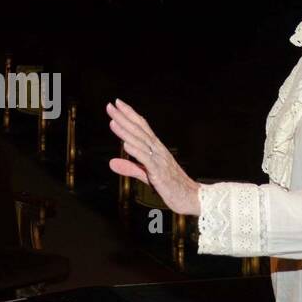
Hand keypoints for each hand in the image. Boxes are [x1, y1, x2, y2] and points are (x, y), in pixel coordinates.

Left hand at [106, 99, 200, 215]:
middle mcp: (158, 150)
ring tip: (113, 121)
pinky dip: (136, 151)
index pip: (142, 127)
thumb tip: (111, 163)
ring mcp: (159, 160)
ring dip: (126, 131)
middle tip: (111, 105)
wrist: (191, 198)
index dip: (130, 115)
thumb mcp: (146, 175)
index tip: (118, 103)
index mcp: (156, 149)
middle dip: (124, 117)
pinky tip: (126, 144)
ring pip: (140, 142)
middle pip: (139, 130)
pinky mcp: (159, 173)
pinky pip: (146, 160)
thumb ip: (130, 167)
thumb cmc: (171, 186)